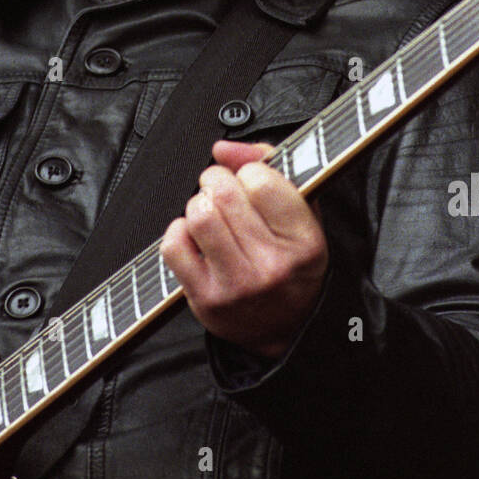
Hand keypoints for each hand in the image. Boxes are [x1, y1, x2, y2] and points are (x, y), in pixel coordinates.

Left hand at [161, 139, 327, 358]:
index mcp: (304, 240)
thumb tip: (224, 149)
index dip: (250, 172)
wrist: (286, 329)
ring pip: (198, 216)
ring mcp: (237, 285)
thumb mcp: (301, 214)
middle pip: (224, 193)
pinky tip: (196, 239)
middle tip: (223, 192)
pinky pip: (174, 246)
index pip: (261, 180)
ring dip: (198, 205)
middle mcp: (273, 265)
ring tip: (211, 214)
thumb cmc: (292, 264)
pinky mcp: (205, 300)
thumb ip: (270, 166)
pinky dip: (179, 233)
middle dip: (217, 182)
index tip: (251, 183)